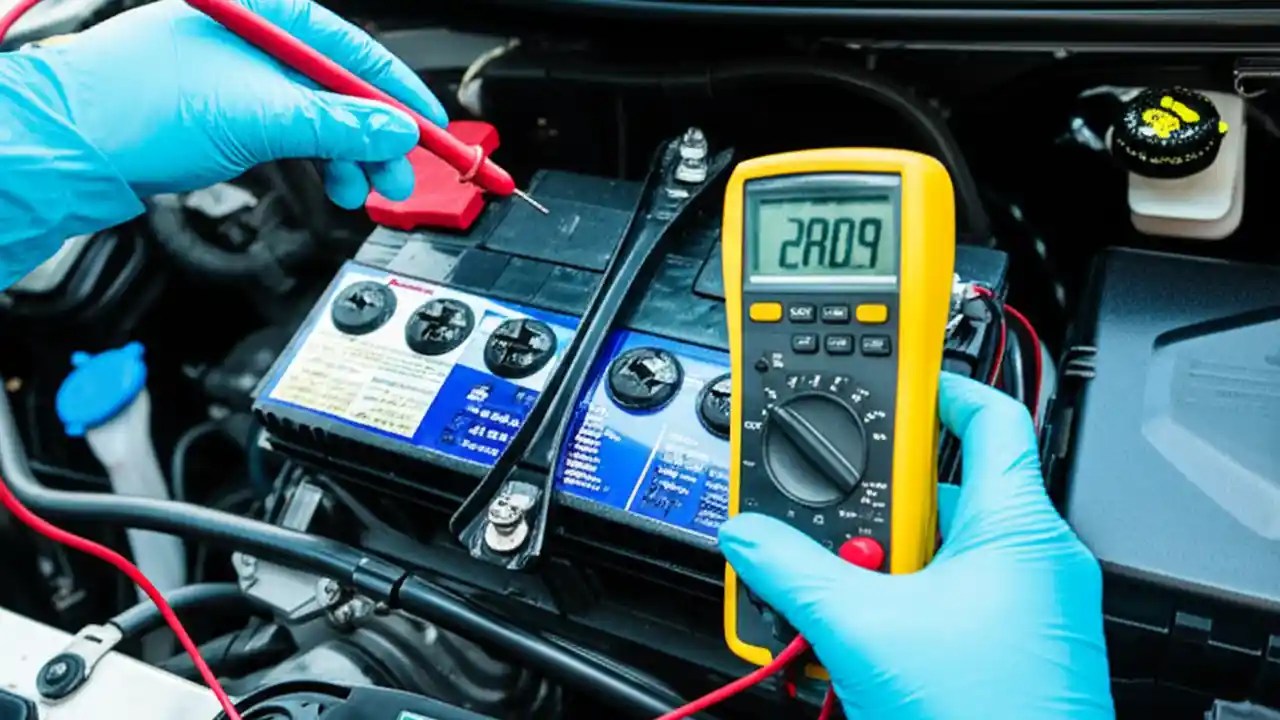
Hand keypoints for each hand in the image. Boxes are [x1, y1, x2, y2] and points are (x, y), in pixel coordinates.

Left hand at [26, 0, 445, 207]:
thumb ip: (338, 123)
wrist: (69, 149)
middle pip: (341, 87)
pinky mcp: (226, 114)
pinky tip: (333, 185)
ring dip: (349, 157)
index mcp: (265, 15)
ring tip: (364, 192)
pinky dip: (319, 161)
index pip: (354, 49)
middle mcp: (256, 40)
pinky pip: (293, 134)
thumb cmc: (137, 107)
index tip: (433, 129)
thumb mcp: (259, 114)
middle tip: (401, 177)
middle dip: (377, 137)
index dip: (399, 93)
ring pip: (319, 117)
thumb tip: (395, 130)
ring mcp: (240, 78)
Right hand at [719, 373, 1113, 719]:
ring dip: (879, 570)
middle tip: (834, 536)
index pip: (988, 415)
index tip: (889, 378)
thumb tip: (749, 536)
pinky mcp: (1010, 652)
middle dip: (874, 513)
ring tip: (841, 604)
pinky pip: (946, 604)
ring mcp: (1024, 611)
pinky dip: (899, 608)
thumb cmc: (988, 719)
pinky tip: (860, 642)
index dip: (935, 385)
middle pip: (938, 496)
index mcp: (1016, 527)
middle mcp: (1030, 561)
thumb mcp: (862, 630)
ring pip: (935, 557)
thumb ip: (792, 570)